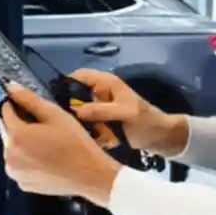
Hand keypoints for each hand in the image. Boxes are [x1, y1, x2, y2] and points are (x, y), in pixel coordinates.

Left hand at [0, 83, 120, 205]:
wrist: (90, 176)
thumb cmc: (75, 142)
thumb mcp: (55, 115)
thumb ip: (29, 99)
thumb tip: (9, 85)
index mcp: (16, 136)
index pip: (6, 112)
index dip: (17, 106)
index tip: (31, 107)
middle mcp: (9, 155)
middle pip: (7, 131)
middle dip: (19, 125)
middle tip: (44, 127)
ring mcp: (14, 172)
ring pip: (12, 149)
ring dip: (21, 143)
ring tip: (45, 144)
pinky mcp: (22, 184)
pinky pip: (19, 165)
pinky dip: (26, 160)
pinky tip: (44, 159)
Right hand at [67, 69, 186, 156]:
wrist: (159, 137)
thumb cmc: (145, 120)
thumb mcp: (125, 113)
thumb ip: (102, 110)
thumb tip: (77, 111)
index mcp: (104, 82)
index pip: (77, 76)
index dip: (65, 86)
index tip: (56, 103)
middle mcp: (98, 91)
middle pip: (73, 94)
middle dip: (67, 107)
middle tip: (61, 122)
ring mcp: (97, 107)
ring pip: (76, 110)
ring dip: (74, 121)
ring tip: (69, 131)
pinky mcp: (98, 121)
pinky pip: (83, 123)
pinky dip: (81, 130)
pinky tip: (78, 138)